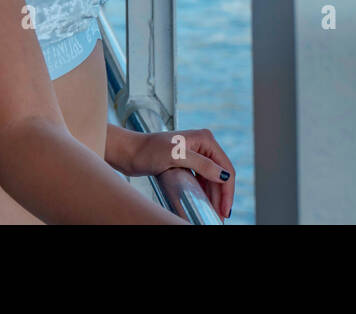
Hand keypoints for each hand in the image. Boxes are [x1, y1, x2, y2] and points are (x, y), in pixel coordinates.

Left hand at [115, 127, 234, 219]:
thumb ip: (202, 164)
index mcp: (205, 139)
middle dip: (222, 196)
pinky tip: (205, 202)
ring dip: (214, 195)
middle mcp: (202, 145)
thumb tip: (223, 175)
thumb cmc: (148, 150)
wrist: (128, 152)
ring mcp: (195, 154)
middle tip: (221, 216)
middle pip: (220, 174)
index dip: (227, 190)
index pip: (225, 167)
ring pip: (211, 178)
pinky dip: (205, 191)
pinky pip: (201, 179)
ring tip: (215, 213)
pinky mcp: (186, 162)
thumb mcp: (176, 156)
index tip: (224, 210)